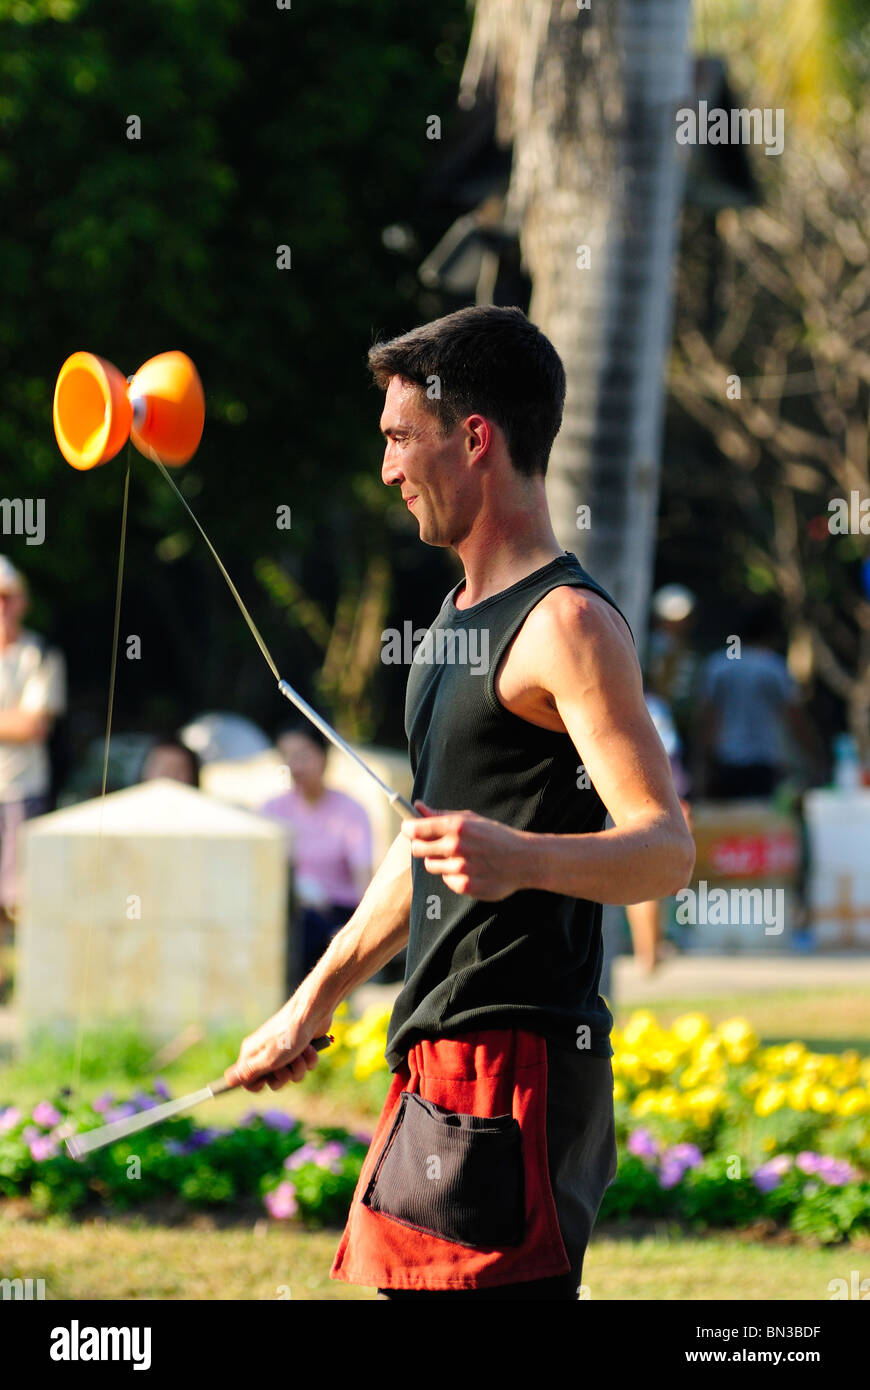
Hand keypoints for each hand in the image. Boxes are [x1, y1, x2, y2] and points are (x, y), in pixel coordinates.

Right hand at [223, 1001, 332, 1092]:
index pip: (247, 1081)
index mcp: (252, 1054)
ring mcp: (284, 1051)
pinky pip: (304, 1066)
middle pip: (273, 1082)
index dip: (257, 1085)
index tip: (266, 1080)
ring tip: (301, 1052)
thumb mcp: (267, 1058)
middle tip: (286, 1063)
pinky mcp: (300, 1049)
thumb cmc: (288, 1035)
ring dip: (299, 1067)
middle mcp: (266, 1053)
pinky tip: (310, 1048)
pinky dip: (309, 1059)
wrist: (312, 1011)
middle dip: (284, 1077)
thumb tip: (227, 1080)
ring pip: (291, 1075)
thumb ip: (248, 1072)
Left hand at [401, 800, 528, 900]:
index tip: (409, 829)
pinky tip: (470, 869)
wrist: (525, 860)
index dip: (408, 829)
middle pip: (417, 849)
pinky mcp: (465, 886)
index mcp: (456, 826)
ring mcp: (460, 868)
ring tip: (459, 857)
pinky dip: (453, 876)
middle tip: (432, 844)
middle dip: (420, 846)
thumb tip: (416, 807)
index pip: (415, 828)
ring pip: (431, 866)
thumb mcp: (472, 819)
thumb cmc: (496, 837)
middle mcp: (456, 846)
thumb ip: (441, 815)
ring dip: (439, 861)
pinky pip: (446, 880)